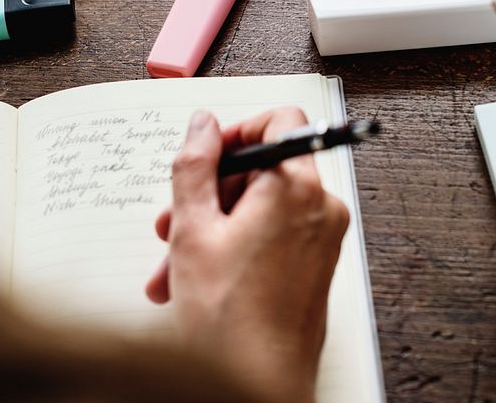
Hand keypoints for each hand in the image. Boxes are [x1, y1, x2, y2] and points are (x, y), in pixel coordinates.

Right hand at [145, 108, 349, 402]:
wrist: (258, 386)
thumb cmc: (229, 320)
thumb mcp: (192, 230)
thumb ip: (194, 166)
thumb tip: (202, 124)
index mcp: (296, 187)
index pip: (279, 120)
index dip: (235, 131)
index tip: (205, 156)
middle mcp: (320, 206)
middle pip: (262, 169)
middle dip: (210, 194)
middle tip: (173, 222)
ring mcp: (322, 237)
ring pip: (260, 207)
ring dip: (212, 228)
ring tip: (173, 267)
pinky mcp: (315, 262)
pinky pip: (273, 234)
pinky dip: (234, 247)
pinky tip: (194, 280)